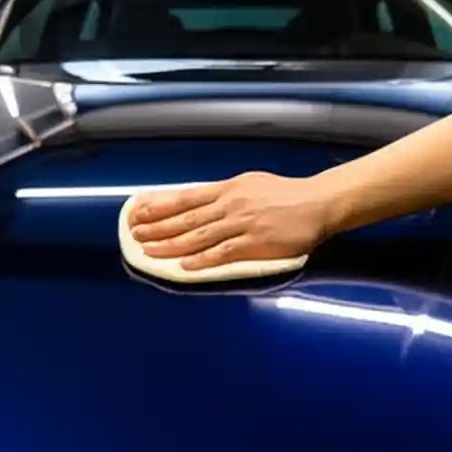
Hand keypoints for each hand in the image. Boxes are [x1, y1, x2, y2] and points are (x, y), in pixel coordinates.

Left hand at [127, 172, 343, 270]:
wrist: (317, 204)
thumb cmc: (285, 195)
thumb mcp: (249, 184)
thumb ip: (222, 194)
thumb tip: (196, 201)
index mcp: (227, 189)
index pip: (184, 198)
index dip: (158, 206)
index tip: (137, 213)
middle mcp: (230, 205)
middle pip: (185, 218)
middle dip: (156, 228)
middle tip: (134, 235)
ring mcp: (241, 225)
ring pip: (198, 237)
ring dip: (170, 245)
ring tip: (149, 252)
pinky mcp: (254, 244)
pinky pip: (222, 254)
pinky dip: (201, 260)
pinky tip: (183, 267)